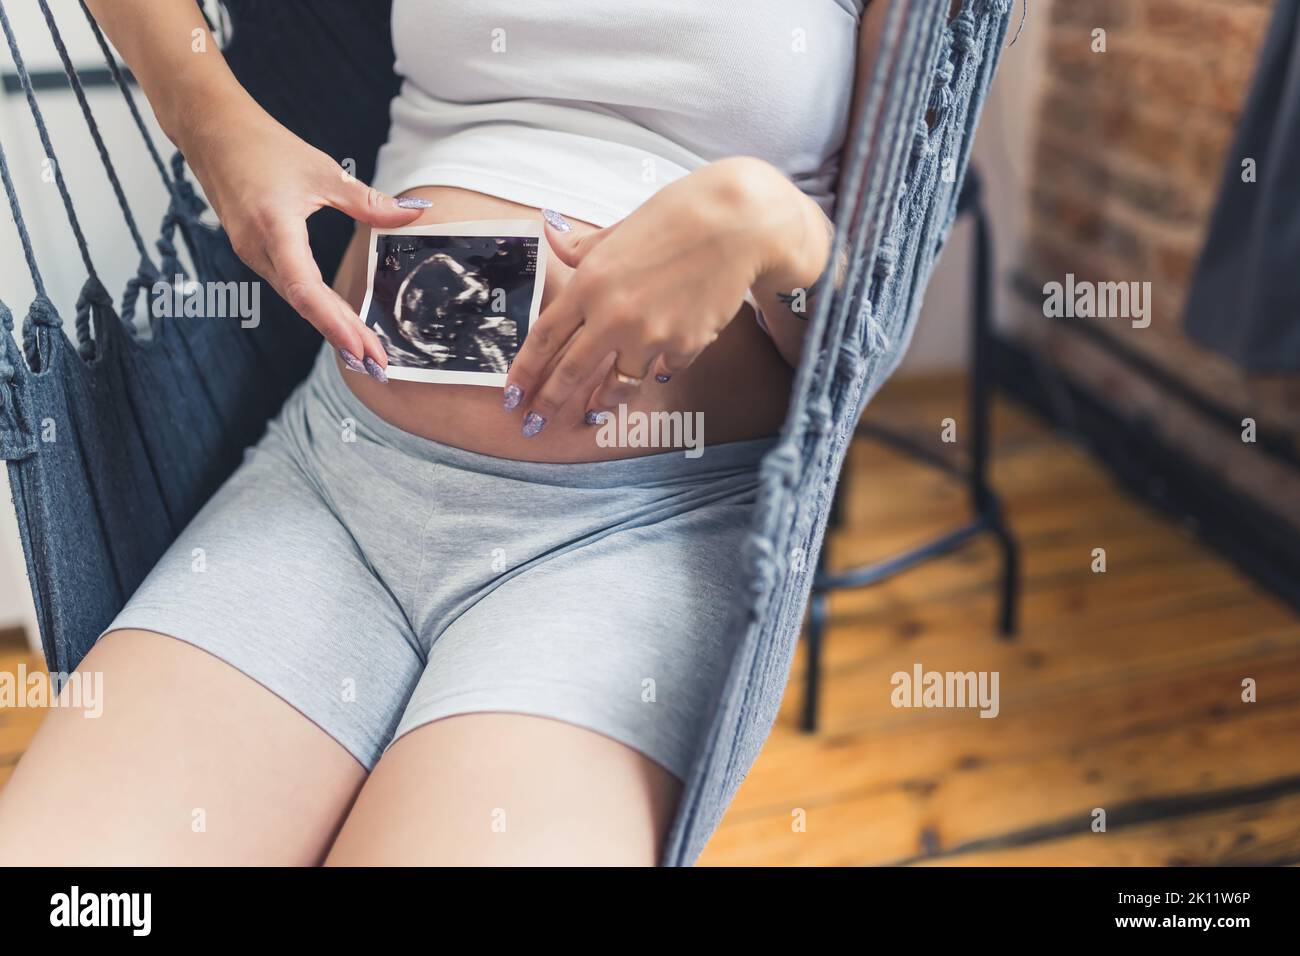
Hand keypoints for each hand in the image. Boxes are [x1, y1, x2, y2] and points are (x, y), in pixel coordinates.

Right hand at [179, 99, 426, 378]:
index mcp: (274, 228)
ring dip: (330, 324)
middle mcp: (257, 249)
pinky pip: (289, 285)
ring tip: (365, 350)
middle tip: (377, 365)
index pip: (307, 289)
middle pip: (305, 304)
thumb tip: (415, 215)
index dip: (336, 323)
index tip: (362, 349)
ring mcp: (251, 252)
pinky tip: (339, 318)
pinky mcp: (253, 250)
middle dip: (342, 335)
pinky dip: (316, 306)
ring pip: (296, 298)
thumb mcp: (324, 172)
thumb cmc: (264, 145)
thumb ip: (369, 202)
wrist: (211, 130)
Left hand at [504, 157, 829, 434]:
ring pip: (617, 383)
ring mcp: (650, 336)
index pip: (545, 337)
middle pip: (571, 372)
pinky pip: (664, 369)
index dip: (526, 370)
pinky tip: (654, 374)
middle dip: (548, 403)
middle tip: (534, 423)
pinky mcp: (685, 345)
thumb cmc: (676, 215)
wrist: (737, 224)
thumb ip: (582, 245)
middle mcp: (613, 317)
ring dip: (601, 401)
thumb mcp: (619, 228)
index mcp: (589, 284)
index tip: (513, 394)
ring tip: (592, 412)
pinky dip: (658, 372)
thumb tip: (551, 233)